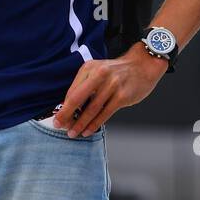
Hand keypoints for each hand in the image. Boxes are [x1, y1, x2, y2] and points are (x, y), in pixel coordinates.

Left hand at [53, 47, 167, 137]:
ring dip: (80, 123)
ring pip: (91, 109)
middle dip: (66, 115)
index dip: (63, 107)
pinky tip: (87, 131)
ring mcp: (112, 85)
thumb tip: (68, 108)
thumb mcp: (98, 71)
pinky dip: (94, 124)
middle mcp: (99, 75)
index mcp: (89, 68)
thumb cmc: (117, 72)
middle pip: (77, 99)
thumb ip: (85, 86)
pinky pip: (104, 114)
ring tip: (73, 133)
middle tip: (58, 126)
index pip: (72, 91)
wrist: (143, 65)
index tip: (57, 118)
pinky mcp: (122, 96)